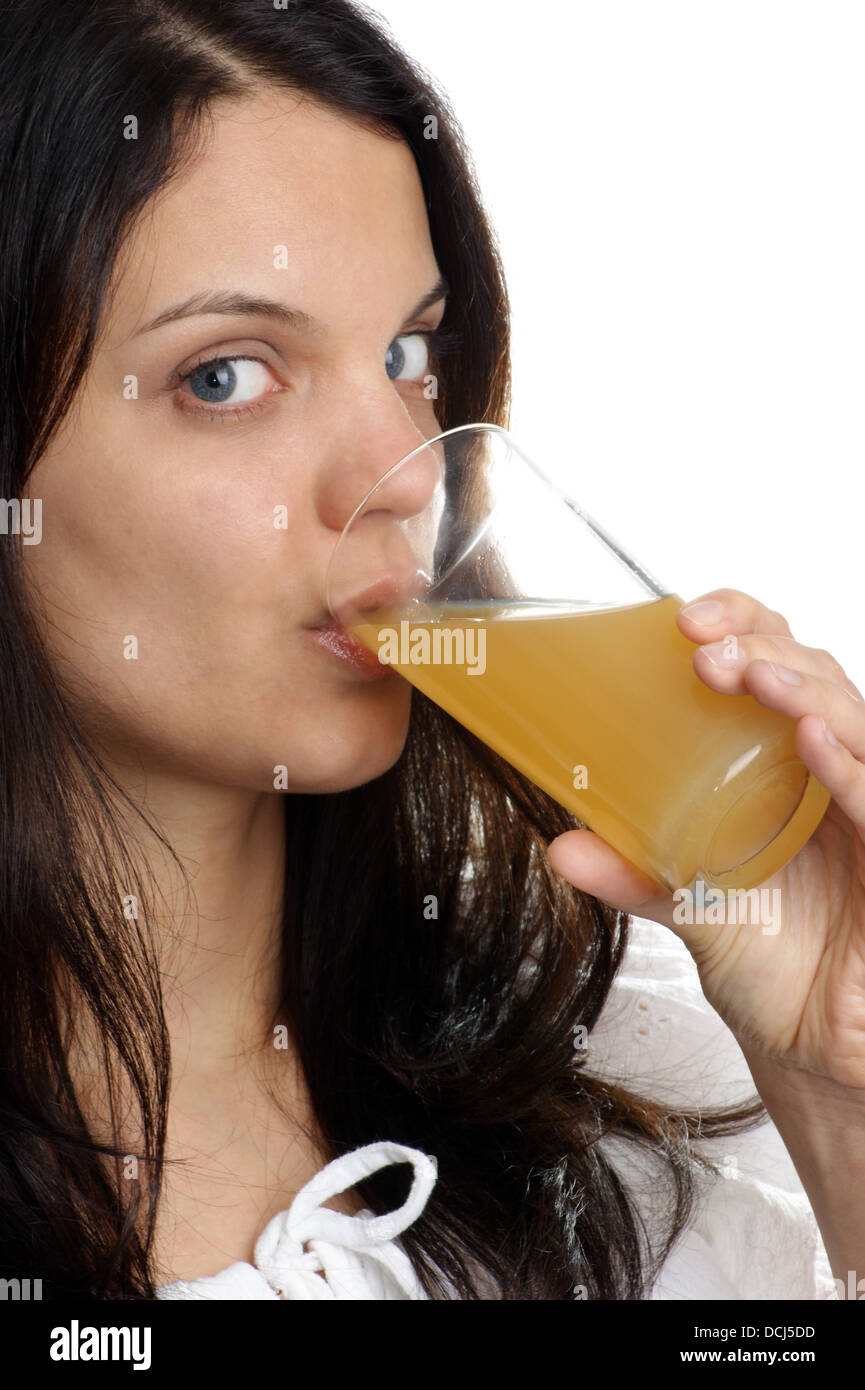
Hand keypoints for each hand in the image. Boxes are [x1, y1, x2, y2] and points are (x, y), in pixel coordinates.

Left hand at [546, 588, 864, 1092]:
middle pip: (816, 681)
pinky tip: (813, 740)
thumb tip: (560, 847)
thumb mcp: (689, 905)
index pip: (778, 665)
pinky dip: (852, 767)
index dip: (744, 625)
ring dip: (802, 691)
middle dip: (763, 650)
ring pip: (855, 726)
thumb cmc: (771, 961)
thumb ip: (633, 872)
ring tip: (749, 674)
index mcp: (788, 764)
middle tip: (702, 648)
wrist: (812, 1045)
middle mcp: (837, 775)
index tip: (684, 618)